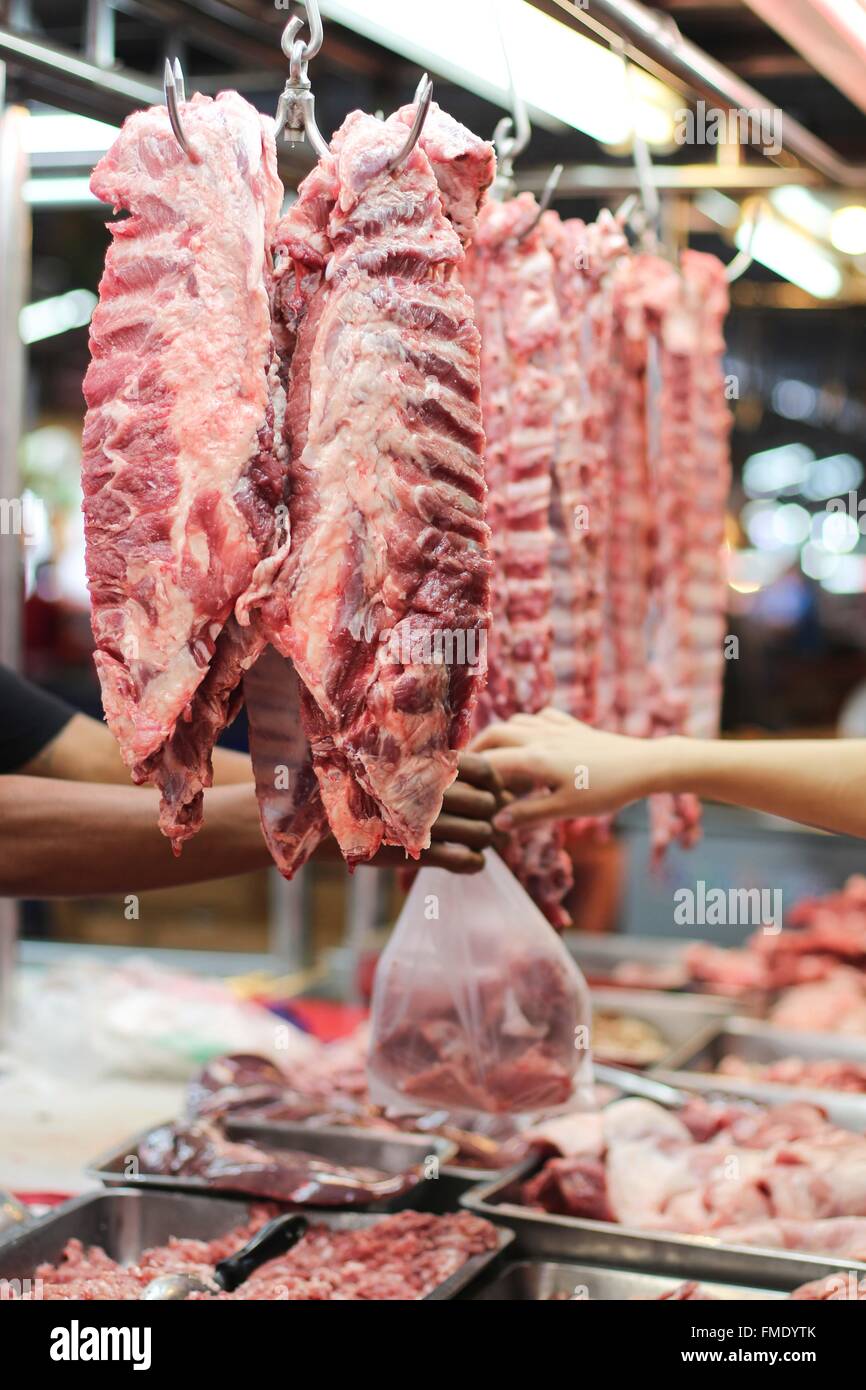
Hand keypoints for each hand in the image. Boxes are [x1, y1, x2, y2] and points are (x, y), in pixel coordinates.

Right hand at [363, 751, 502, 873]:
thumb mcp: (398, 768)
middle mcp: (431, 790)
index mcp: (428, 765)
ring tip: (478, 844)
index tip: (494, 795)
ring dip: (486, 841)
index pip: (486, 770)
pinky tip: (467, 861)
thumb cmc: (365, 791)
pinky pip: (468, 861)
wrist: (324, 824)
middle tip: (494, 826)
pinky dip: (475, 863)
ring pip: (483, 833)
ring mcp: (426, 822)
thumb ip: (438, 771)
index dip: (497, 785)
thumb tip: (489, 785)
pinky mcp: (420, 854)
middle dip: (495, 817)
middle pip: (489, 804)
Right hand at [472, 708, 668, 830]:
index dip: (467, 772)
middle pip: (496, 734)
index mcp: (534, 758)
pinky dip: (528, 725)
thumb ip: (529, 815)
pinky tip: (533, 737)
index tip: (451, 783)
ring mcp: (558, 728)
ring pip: (517, 722)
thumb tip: (495, 823)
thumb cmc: (606, 790)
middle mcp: (540, 737)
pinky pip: (542, 717)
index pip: (488, 762)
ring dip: (501, 736)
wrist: (644, 765)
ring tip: (495, 755)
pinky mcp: (574, 727)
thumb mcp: (565, 809)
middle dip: (476, 749)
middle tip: (466, 767)